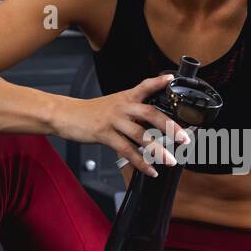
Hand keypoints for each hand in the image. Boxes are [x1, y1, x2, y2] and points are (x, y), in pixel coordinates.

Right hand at [55, 74, 188, 175]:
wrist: (67, 115)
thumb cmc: (92, 112)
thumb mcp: (114, 104)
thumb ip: (133, 109)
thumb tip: (155, 121)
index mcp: (126, 97)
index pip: (145, 86)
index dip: (159, 82)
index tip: (172, 79)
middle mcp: (122, 106)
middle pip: (149, 113)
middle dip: (169, 126)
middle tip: (184, 137)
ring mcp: (113, 120)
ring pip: (140, 135)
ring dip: (157, 150)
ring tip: (171, 160)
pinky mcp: (104, 134)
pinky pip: (126, 150)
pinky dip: (140, 162)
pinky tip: (150, 170)